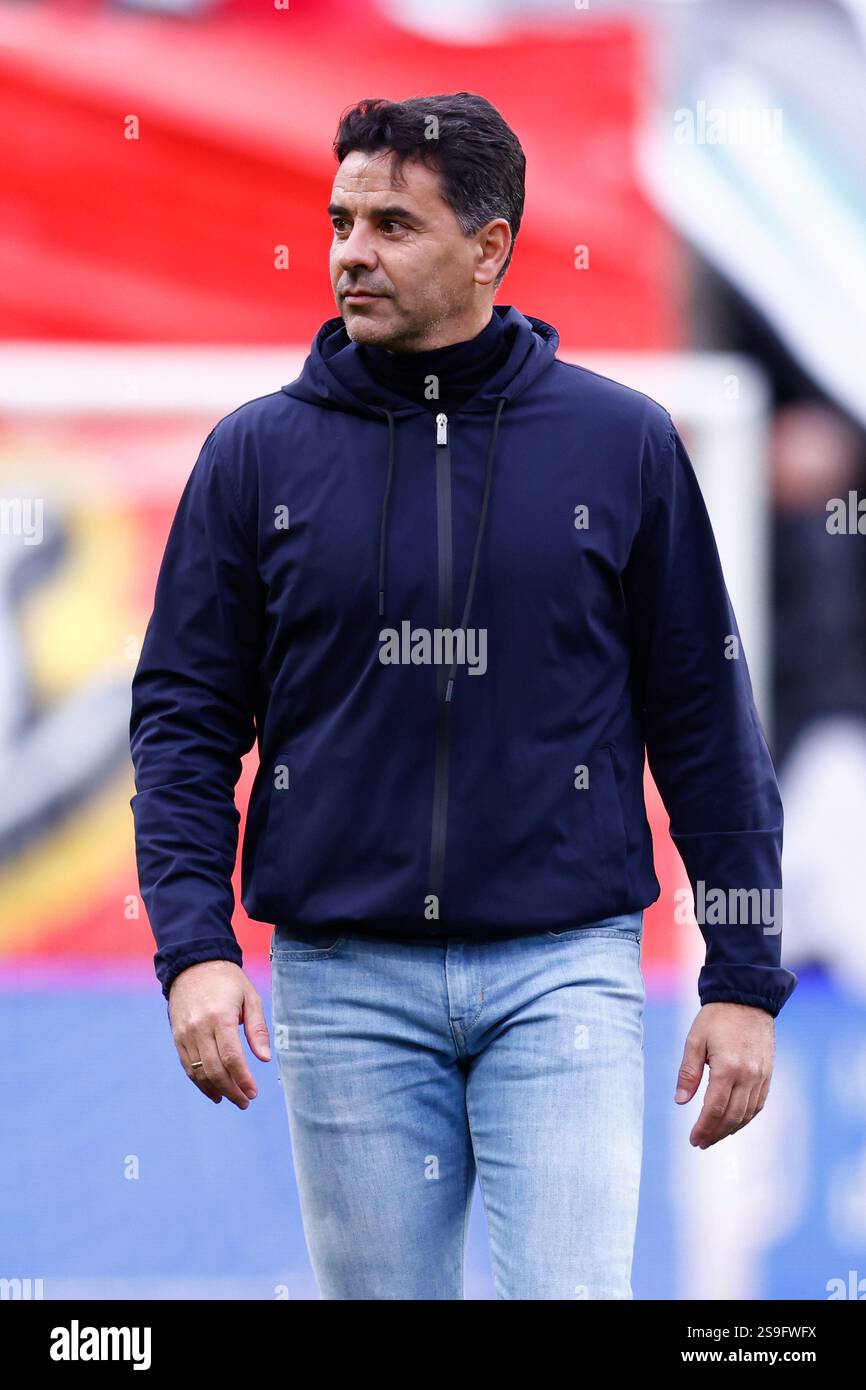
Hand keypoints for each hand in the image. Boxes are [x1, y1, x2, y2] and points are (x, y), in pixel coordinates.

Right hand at [168, 960, 271, 1107]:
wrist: (193, 965)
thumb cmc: (228, 981)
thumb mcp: (250, 998)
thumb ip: (257, 1029)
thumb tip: (265, 1058)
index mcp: (221, 1017)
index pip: (232, 1057)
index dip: (243, 1079)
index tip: (253, 1092)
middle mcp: (200, 1027)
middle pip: (215, 1069)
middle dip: (231, 1090)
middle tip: (245, 1101)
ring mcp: (185, 1033)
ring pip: (199, 1072)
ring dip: (216, 1090)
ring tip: (232, 1099)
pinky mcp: (177, 1036)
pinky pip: (187, 1066)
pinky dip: (200, 1082)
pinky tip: (213, 1091)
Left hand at [674, 1002, 773, 1147]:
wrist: (747, 999)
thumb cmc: (717, 1018)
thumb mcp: (694, 1040)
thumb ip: (688, 1073)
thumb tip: (680, 1101)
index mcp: (727, 1068)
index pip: (715, 1108)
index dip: (704, 1128)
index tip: (694, 1140)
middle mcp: (748, 1076)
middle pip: (732, 1116)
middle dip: (715, 1133)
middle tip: (701, 1143)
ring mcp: (761, 1076)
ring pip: (747, 1113)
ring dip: (730, 1129)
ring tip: (714, 1136)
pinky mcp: (768, 1074)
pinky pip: (758, 1104)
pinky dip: (746, 1117)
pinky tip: (734, 1122)